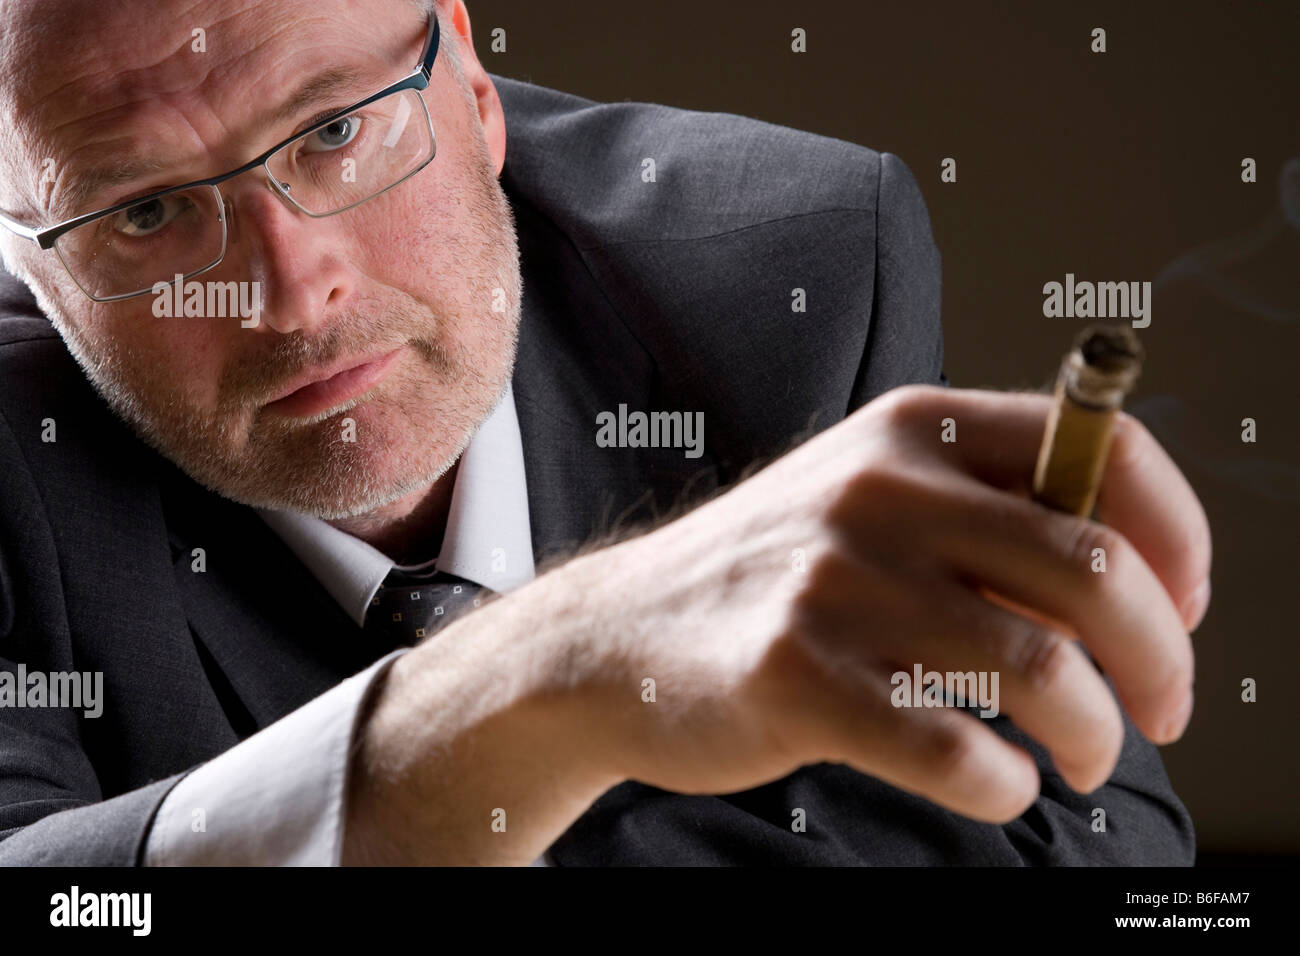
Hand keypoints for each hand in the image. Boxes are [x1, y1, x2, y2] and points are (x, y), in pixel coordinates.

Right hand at [567, 384, 1208, 823]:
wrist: (618, 634)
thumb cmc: (770, 573)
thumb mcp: (871, 495)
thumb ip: (988, 510)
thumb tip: (1138, 580)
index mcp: (916, 428)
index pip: (1103, 449)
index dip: (1178, 534)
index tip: (1185, 602)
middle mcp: (881, 490)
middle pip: (1094, 569)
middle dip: (1161, 659)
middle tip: (1161, 706)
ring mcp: (835, 583)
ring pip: (1042, 669)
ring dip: (1092, 735)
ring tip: (1075, 756)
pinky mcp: (796, 676)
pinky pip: (956, 749)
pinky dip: (1004, 783)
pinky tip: (995, 778)